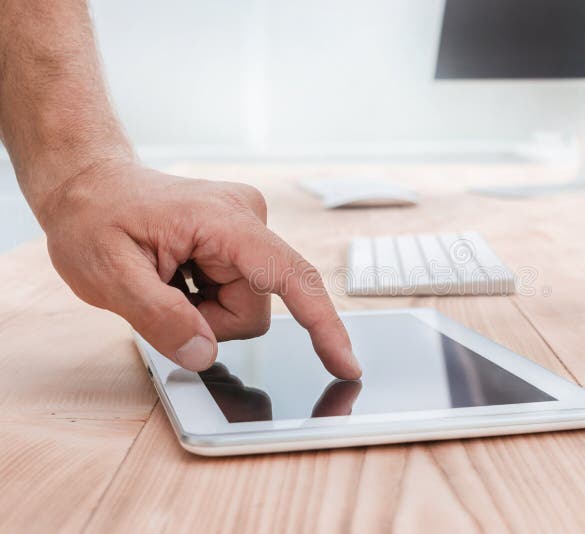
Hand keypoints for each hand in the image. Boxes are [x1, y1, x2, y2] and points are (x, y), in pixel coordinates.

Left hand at [39, 160, 360, 378]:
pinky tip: (177, 275)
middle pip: (256, 308)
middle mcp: (248, 218)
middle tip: (160, 297)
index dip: (322, 324)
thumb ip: (158, 318)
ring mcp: (247, 228)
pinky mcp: (241, 240)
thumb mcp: (107, 275)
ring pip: (247, 307)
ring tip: (166, 281)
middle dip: (209, 322)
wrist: (89, 182)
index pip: (290, 276)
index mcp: (224, 221)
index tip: (345, 363)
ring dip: (205, 312)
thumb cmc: (93, 216)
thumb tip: (205, 355)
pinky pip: (239, 294)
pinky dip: (206, 299)